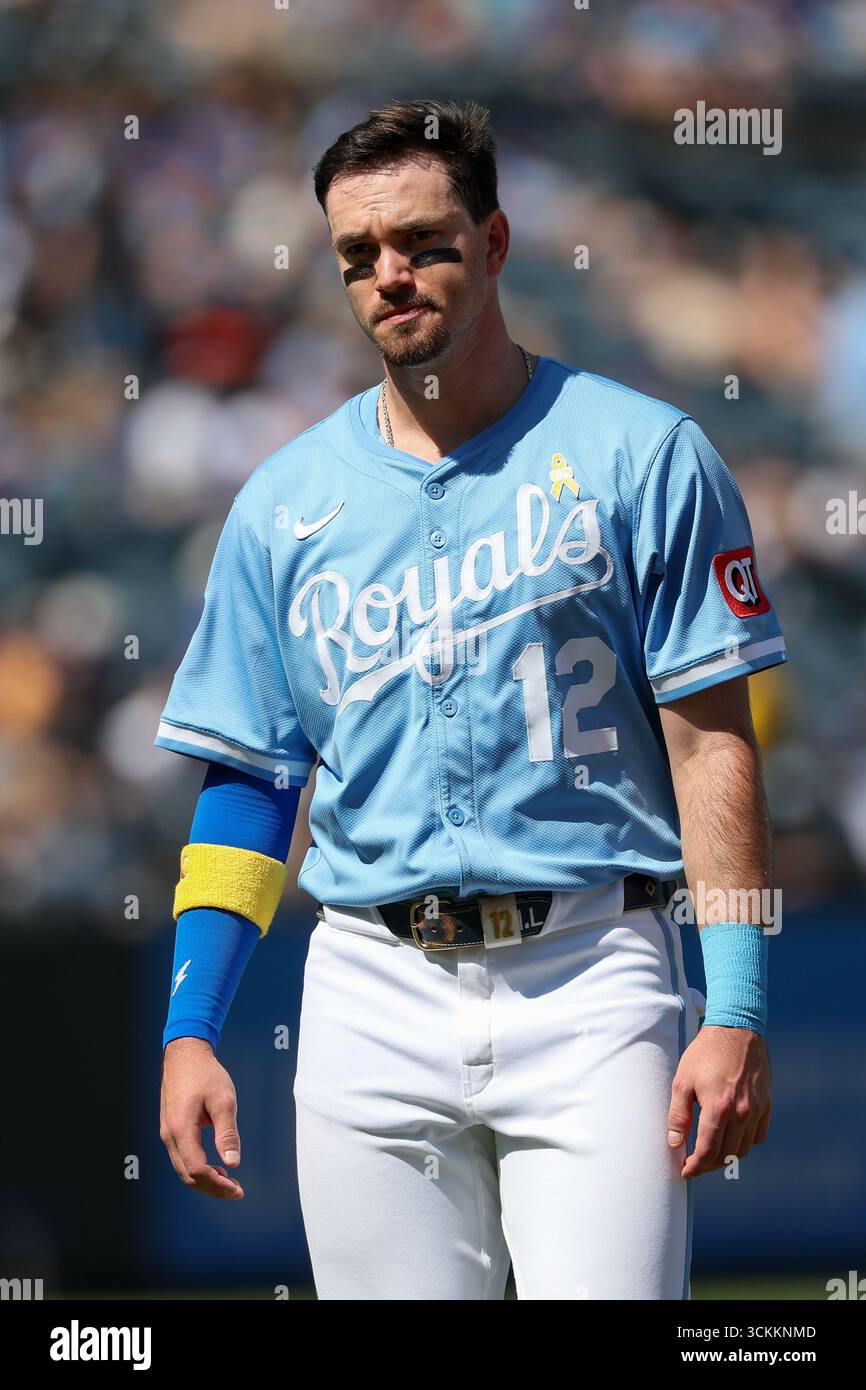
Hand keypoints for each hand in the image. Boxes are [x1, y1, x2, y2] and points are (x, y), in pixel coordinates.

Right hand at [160, 1037, 244, 1198]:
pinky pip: (181, 1158)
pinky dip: (198, 1169)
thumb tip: (233, 1163)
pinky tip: (216, 1167)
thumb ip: (227, 1134)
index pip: (197, 1170)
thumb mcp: (223, 1101)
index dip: (218, 1184)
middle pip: (188, 1176)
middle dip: (212, 1188)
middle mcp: (169, 1135)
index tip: (237, 1189)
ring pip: (183, 1170)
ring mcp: (167, 1133)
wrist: (185, 1054)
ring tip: (229, 1181)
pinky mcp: (170, 1129)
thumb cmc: (205, 1074)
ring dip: (205, 1180)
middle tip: (236, 1190)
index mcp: (181, 1129)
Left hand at [667, 1026, 771, 1178]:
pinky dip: (745, 1143)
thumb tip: (675, 1143)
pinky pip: (758, 1135)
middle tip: (695, 1165)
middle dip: (708, 1165)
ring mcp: (757, 1110)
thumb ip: (678, 1115)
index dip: (695, 1166)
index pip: (708, 1151)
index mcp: (718, 1108)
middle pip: (726, 1155)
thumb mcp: (683, 1081)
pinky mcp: (766, 1104)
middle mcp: (741, 1113)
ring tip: (711, 1155)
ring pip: (743, 1149)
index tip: (686, 1172)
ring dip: (727, 1157)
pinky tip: (732, 1139)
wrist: (737, 1029)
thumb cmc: (705, 1053)